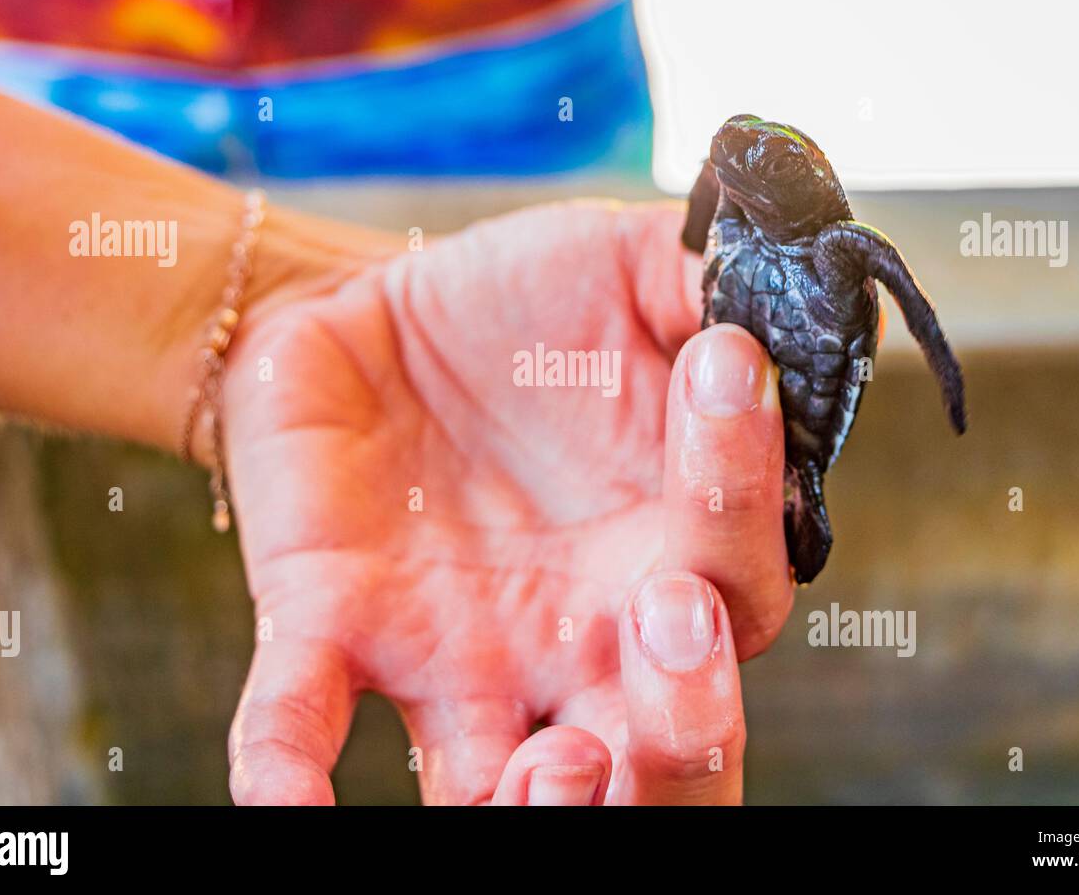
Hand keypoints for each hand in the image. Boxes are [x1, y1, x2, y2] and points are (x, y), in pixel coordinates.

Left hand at [221, 201, 790, 803]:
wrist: (370, 312)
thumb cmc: (522, 303)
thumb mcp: (626, 271)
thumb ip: (706, 284)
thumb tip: (797, 298)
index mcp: (659, 559)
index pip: (737, 590)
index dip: (742, 506)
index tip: (721, 379)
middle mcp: (570, 641)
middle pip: (653, 761)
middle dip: (680, 745)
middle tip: (671, 633)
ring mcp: (450, 655)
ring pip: (496, 792)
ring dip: (530, 804)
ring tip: (548, 775)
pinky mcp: (330, 628)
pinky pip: (301, 725)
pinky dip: (286, 773)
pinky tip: (281, 807)